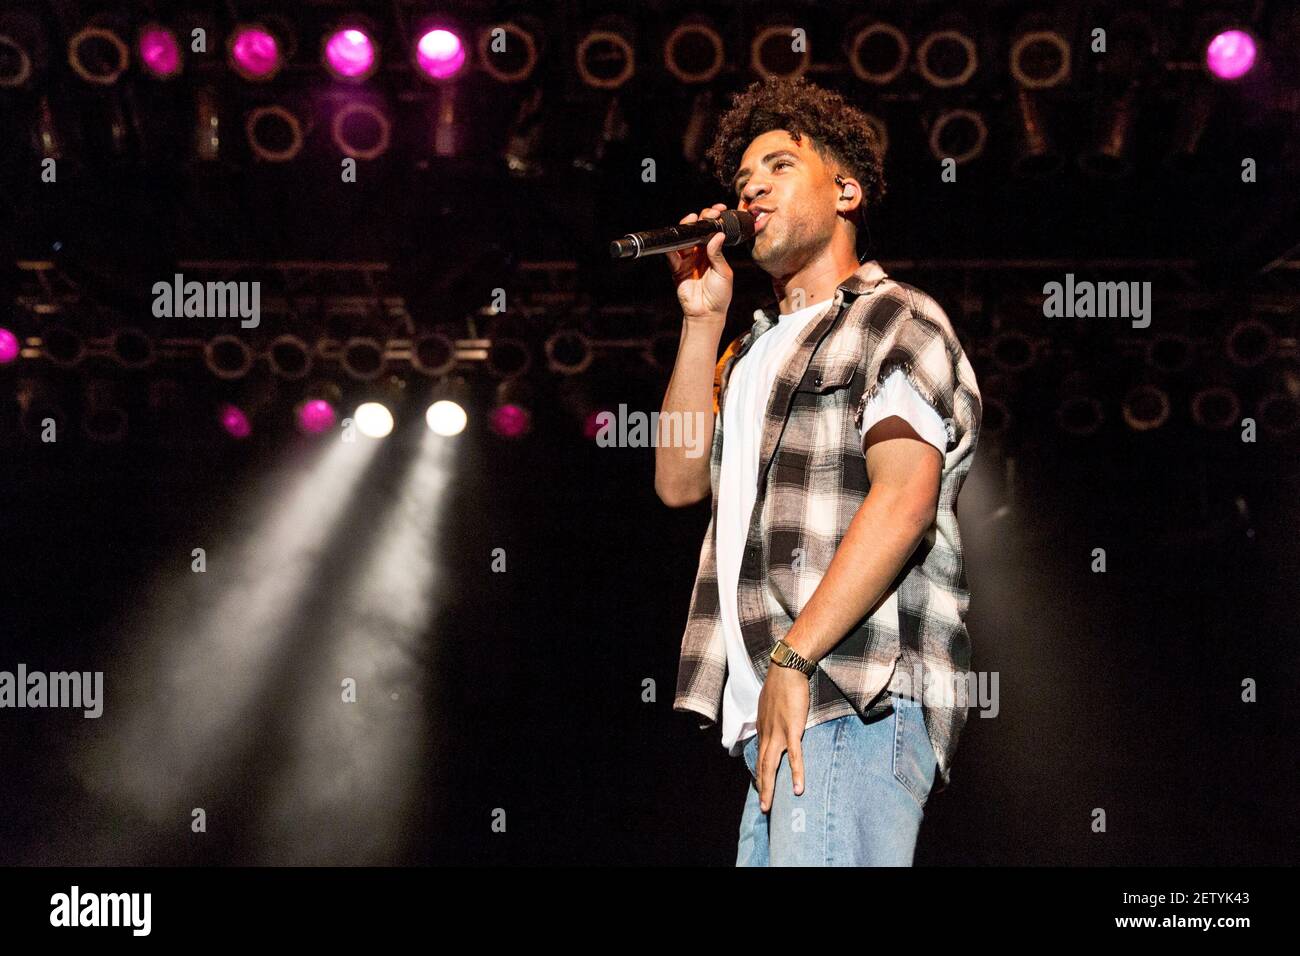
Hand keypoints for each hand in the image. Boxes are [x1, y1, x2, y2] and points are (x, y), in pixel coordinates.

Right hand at [666, 203, 733, 321]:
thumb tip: (717, 235)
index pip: (712, 231)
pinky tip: (677, 239)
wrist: (707, 313)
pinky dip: (672, 247)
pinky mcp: (677, 268)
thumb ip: (718, 254)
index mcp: (713, 252)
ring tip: (692, 220)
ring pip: (683, 239)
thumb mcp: (723, 273)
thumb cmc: (719, 295)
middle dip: (701, 219)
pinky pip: (672, 255)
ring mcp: (687, 260)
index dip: (714, 219)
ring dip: (687, 228)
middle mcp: (700, 253)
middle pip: (697, 230)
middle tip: (707, 214)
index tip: (719, 210)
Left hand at [753, 662, 810, 812]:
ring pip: (771, 766)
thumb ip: (769, 717)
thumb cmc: (780, 684)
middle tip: (763, 808)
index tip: (761, 787)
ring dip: (769, 788)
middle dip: (762, 788)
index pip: (760, 756)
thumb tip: (769, 721)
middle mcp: (767, 734)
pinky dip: (796, 774)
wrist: (786, 669)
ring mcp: (778, 734)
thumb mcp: (769, 704)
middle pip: (762, 767)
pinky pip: (795, 757)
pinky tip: (799, 788)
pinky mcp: (793, 730)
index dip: (760, 774)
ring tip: (768, 806)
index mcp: (763, 729)